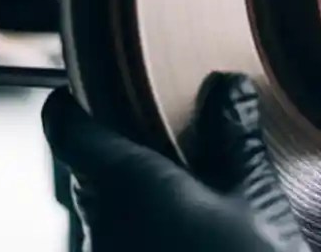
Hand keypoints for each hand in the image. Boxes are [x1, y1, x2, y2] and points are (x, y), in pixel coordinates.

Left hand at [43, 74, 308, 251]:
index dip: (75, 99)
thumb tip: (225, 86)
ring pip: (104, 211)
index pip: (66, 125)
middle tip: (170, 128)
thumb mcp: (254, 199)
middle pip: (88, 167)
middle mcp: (99, 224)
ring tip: (193, 185)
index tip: (94, 84)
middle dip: (122, 144)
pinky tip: (192, 233)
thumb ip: (234, 136)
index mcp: (125, 184)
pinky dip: (145, 229)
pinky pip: (118, 244)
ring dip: (137, 193)